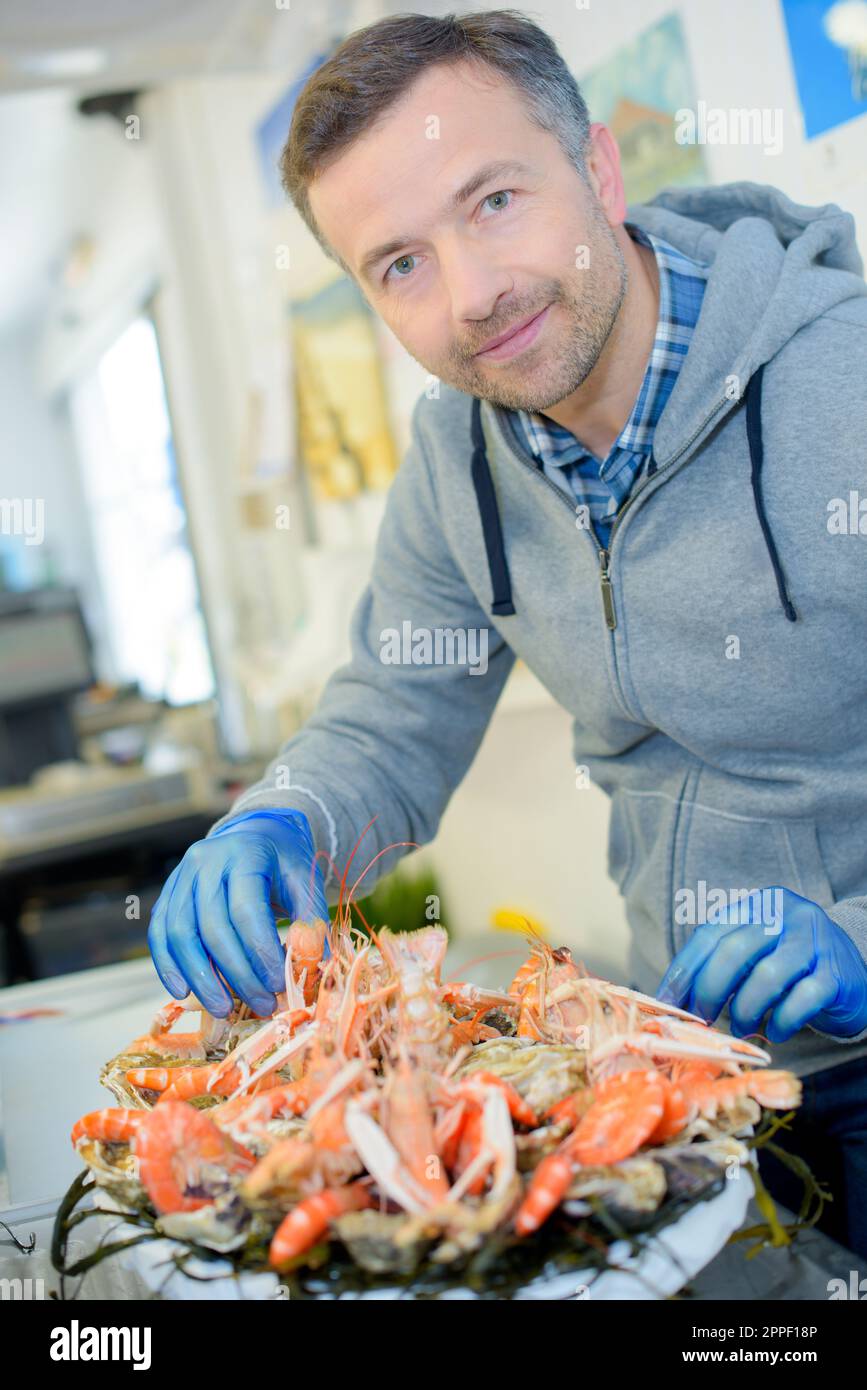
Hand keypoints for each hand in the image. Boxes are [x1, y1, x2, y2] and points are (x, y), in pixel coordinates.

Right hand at [148, 809, 327, 1017]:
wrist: (256, 835)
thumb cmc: (283, 863)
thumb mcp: (306, 881)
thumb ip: (310, 920)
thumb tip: (312, 966)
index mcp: (245, 853)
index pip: (246, 911)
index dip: (260, 953)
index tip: (278, 985)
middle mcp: (206, 861)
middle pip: (212, 928)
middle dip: (236, 974)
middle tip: (260, 1005)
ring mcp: (181, 876)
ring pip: (179, 934)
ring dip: (200, 978)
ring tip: (224, 1009)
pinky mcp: (167, 894)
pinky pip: (159, 934)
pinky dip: (168, 966)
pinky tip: (183, 992)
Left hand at [657, 886, 866, 1042]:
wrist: (854, 974)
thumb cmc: (791, 967)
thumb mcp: (756, 954)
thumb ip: (721, 965)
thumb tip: (674, 998)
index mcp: (759, 905)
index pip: (710, 933)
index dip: (684, 969)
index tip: (666, 1000)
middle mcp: (788, 915)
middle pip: (734, 951)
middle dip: (710, 990)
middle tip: (702, 1018)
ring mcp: (815, 942)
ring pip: (766, 977)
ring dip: (745, 1009)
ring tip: (742, 1026)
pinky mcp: (836, 973)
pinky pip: (801, 1000)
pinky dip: (781, 1021)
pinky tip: (776, 1032)